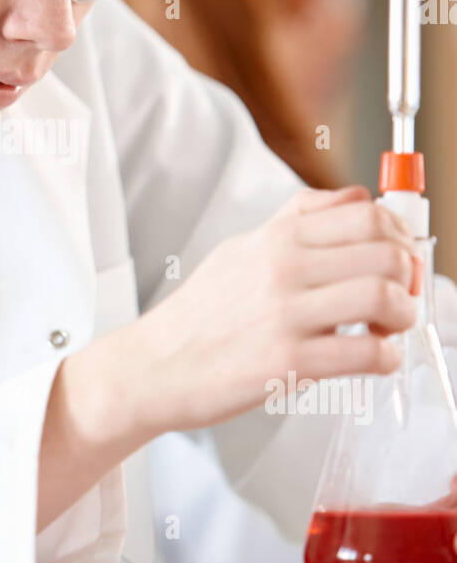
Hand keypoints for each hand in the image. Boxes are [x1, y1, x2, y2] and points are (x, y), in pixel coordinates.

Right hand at [122, 184, 418, 435]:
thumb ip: (298, 220)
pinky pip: (367, 355)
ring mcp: (286, 315)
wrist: (155, 366)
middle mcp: (283, 268)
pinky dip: (387, 359)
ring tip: (390, 329)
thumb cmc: (199, 314)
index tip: (403, 256)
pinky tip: (375, 359)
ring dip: (404, 317)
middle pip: (385, 253)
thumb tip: (356, 196)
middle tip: (401, 296)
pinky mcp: (288, 362)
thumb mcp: (241, 248)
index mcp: (277, 238)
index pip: (368, 215)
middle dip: (408, 278)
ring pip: (383, 298)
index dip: (401, 236)